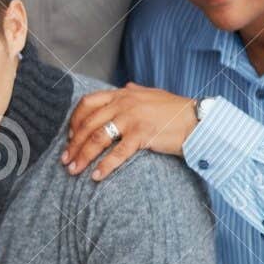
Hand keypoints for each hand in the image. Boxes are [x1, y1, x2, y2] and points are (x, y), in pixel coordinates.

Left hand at [62, 85, 197, 179]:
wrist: (198, 119)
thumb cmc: (175, 110)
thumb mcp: (152, 94)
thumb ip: (135, 92)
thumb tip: (125, 87)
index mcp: (122, 94)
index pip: (88, 103)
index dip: (74, 121)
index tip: (70, 137)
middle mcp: (124, 103)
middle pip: (89, 124)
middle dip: (73, 144)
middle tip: (65, 160)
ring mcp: (132, 118)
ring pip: (98, 138)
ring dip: (83, 156)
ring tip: (74, 171)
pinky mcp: (142, 134)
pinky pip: (117, 153)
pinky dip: (104, 166)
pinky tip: (96, 177)